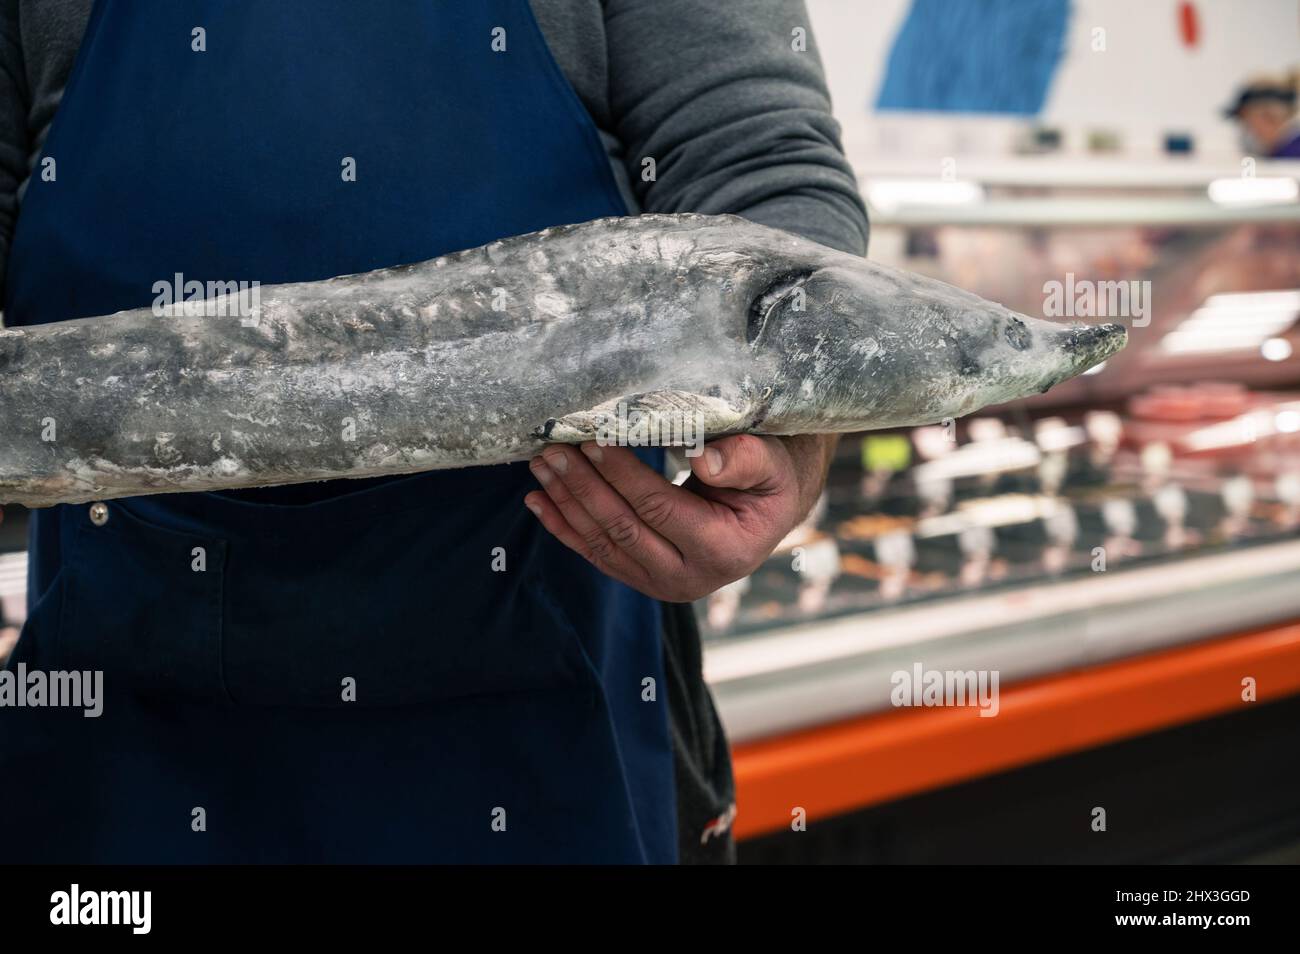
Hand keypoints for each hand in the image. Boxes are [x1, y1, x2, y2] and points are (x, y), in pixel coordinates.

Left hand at [524, 433, 836, 602]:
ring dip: (567, 503)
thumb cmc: (770, 479)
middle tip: (555, 449)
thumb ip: (743, 460)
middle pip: (623, 530)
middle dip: (583, 487)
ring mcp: (662, 585)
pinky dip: (563, 527)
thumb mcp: (771, 464)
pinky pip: (595, 555)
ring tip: (542, 464)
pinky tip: (538, 501)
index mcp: (726, 551)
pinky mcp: (641, 579)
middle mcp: (691, 579)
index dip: (623, 476)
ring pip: (603, 544)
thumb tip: (703, 458)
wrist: (768, 511)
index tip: (595, 439)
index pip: (659, 509)